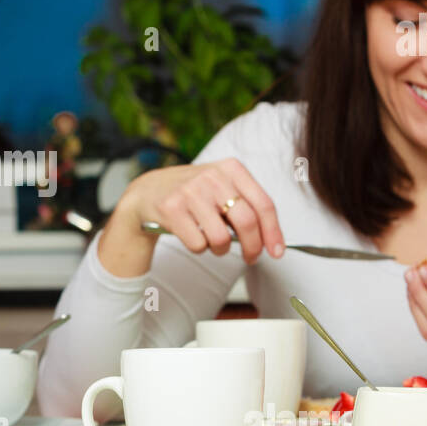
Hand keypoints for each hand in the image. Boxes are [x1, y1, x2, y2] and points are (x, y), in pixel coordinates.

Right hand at [119, 158, 285, 263]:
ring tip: (212, 241)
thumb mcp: (221, 186)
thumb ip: (246, 205)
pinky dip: (199, 247)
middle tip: (251, 257)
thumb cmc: (193, 193)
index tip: (277, 251)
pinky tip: (191, 235)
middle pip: (246, 222)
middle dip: (253, 247)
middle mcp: (212, 176)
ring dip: (220, 249)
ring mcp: (190, 192)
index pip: (263, 204)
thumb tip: (270, 239)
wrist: (149, 191)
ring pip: (221, 238)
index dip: (273, 232)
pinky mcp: (172, 209)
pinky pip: (198, 244)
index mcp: (231, 168)